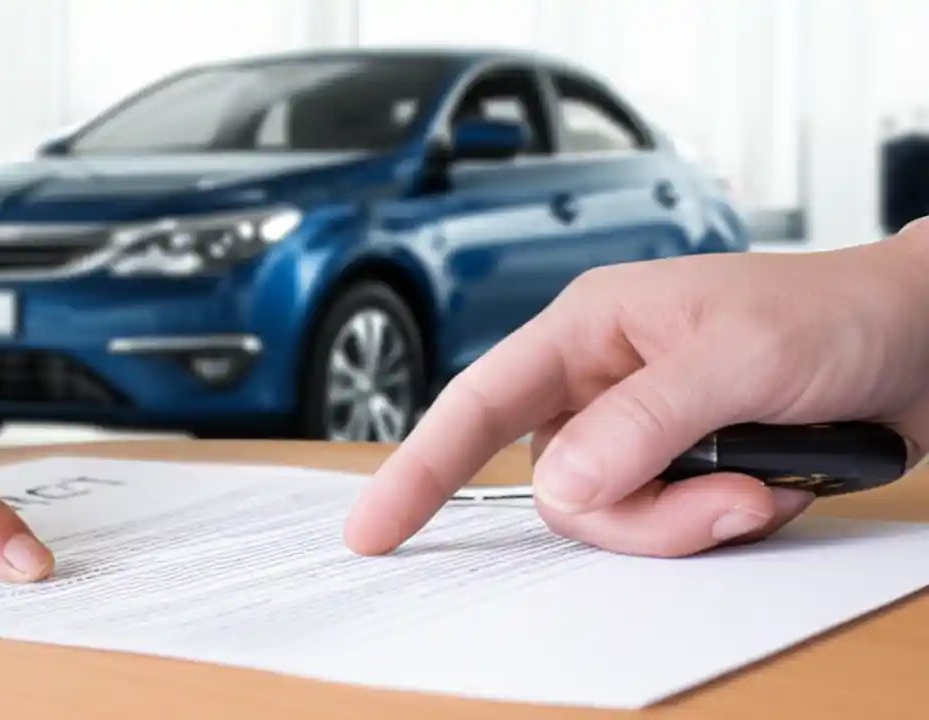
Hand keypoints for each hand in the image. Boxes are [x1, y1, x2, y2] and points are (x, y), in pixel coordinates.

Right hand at [345, 221, 928, 557]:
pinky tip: (770, 485)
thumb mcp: (738, 360)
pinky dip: (716, 526)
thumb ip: (643, 421)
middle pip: (557, 486)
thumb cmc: (835, 315)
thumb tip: (563, 485)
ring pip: (611, 517)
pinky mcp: (681, 467)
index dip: (418, 467)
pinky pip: (662, 528)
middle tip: (725, 498)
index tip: (373, 527)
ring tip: (762, 486)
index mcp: (591, 328)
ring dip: (690, 522)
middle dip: (640, 513)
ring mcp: (642, 430)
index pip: (479, 402)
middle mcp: (603, 382)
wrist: (924, 344)